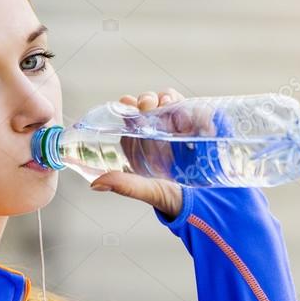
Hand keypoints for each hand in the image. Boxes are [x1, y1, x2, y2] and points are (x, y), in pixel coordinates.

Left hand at [89, 88, 185, 219]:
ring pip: (168, 101)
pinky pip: (192, 109)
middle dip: (148, 99)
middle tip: (149, 105)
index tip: (128, 103)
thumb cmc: (171, 196)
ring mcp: (177, 126)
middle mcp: (157, 130)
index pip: (130, 116)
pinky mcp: (197, 126)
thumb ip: (126, 186)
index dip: (128, 106)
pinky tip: (188, 112)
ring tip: (169, 104)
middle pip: (148, 105)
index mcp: (140, 142)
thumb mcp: (148, 190)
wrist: (203, 201)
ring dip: (167, 98)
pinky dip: (190, 106)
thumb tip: (96, 184)